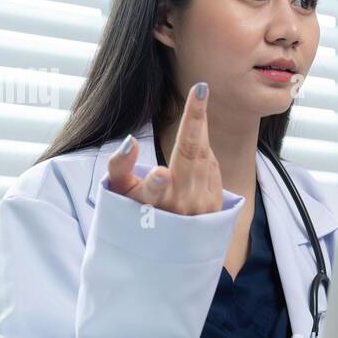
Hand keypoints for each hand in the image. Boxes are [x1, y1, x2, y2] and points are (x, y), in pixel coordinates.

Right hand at [106, 82, 224, 214]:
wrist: (172, 247)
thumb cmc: (138, 213)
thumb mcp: (121, 195)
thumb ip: (120, 168)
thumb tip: (130, 141)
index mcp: (153, 206)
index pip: (152, 184)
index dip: (153, 172)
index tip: (148, 150)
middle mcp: (180, 207)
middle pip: (191, 156)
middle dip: (195, 121)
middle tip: (200, 90)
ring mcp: (202, 206)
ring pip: (205, 156)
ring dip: (200, 127)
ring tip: (198, 100)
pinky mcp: (217, 205)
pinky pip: (212, 168)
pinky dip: (204, 152)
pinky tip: (196, 143)